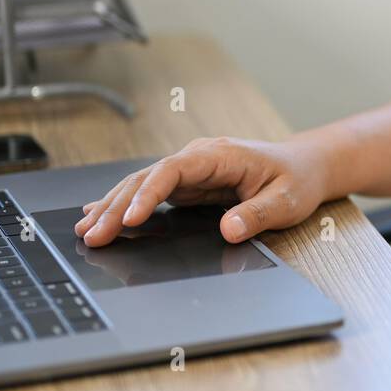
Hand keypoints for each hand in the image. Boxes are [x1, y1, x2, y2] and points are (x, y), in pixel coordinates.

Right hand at [73, 136, 331, 246]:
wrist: (305, 166)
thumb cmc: (296, 180)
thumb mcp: (286, 201)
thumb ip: (257, 215)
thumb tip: (229, 230)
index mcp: (219, 156)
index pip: (173, 171)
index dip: (148, 194)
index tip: (131, 218)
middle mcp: (198, 159)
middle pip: (148, 179)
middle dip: (118, 206)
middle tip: (93, 233)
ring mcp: (190, 171)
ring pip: (143, 185)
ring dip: (114, 206)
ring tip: (86, 228)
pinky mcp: (188, 185)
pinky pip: (151, 193)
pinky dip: (126, 205)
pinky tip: (100, 213)